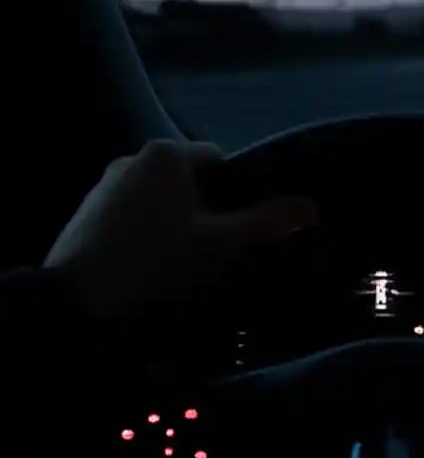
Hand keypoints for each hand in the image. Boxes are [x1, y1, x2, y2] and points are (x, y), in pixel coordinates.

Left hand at [44, 140, 315, 318]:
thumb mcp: (220, 245)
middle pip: (190, 180)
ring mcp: (105, 185)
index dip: (237, 192)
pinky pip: (133, 215)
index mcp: (167, 154)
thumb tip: (311, 206)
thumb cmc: (155, 262)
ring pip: (160, 199)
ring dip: (176, 222)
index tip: (241, 227)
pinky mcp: (86, 214)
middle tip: (218, 248)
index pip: (221, 160)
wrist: (77, 302)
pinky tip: (152, 266)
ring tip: (185, 262)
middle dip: (206, 208)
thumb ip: (267, 222)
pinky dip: (147, 233)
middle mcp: (133, 158)